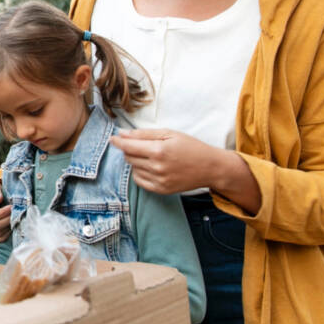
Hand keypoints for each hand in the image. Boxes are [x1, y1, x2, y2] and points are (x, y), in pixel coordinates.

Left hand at [111, 128, 261, 212]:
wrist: (210, 168)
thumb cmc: (191, 147)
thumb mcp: (169, 134)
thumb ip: (144, 134)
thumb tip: (122, 134)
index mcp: (159, 151)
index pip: (128, 146)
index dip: (118, 142)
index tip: (113, 138)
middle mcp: (157, 167)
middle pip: (129, 157)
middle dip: (130, 149)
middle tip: (142, 145)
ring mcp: (159, 181)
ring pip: (133, 169)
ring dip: (136, 161)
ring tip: (152, 156)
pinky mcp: (161, 190)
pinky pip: (139, 181)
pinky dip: (140, 173)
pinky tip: (151, 167)